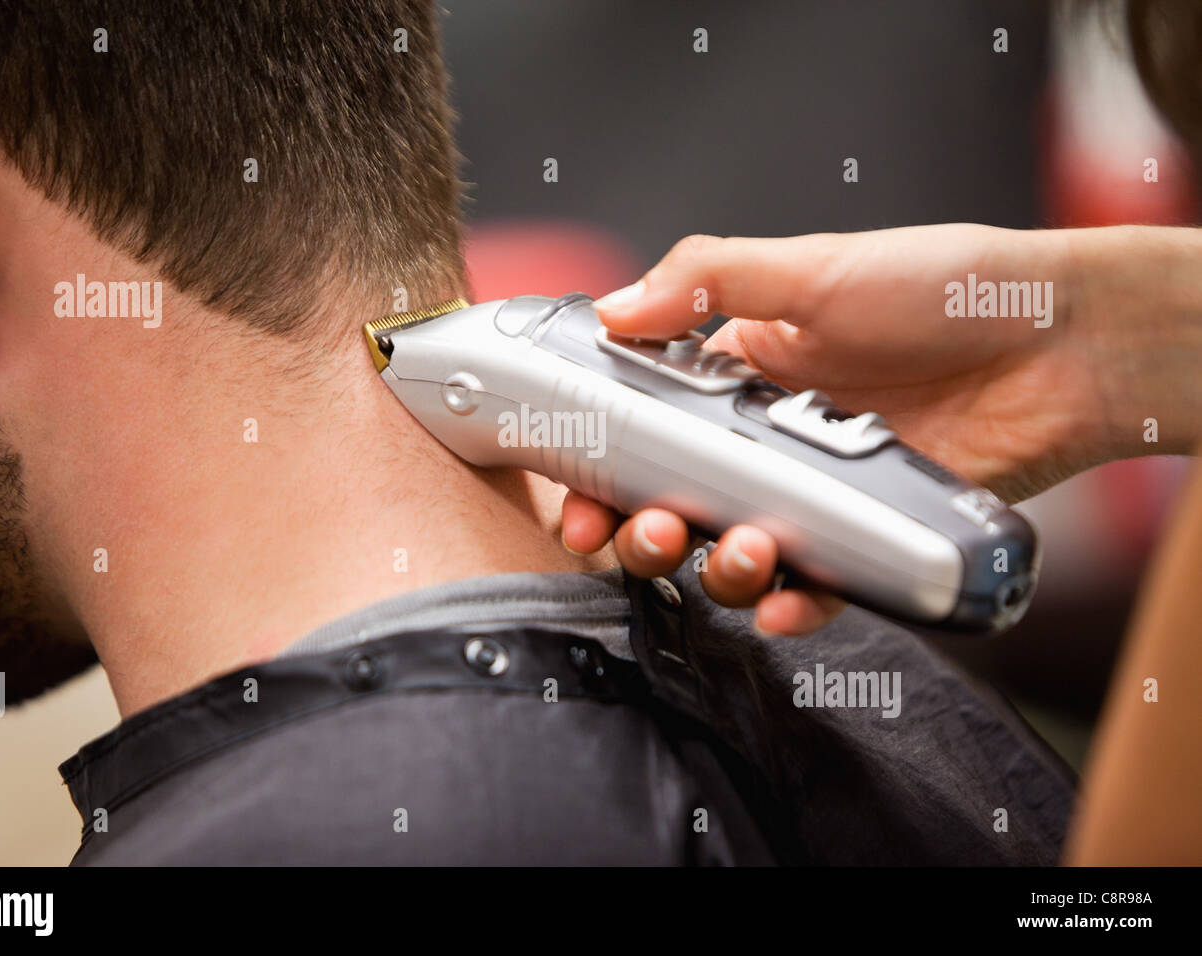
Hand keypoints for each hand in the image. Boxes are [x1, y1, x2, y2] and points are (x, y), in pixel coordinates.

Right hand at [563, 224, 1119, 633]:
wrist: (1061, 342)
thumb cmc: (939, 287)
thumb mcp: (811, 266)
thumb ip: (705, 281)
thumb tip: (610, 312)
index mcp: (735, 375)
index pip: (641, 431)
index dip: (599, 471)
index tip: (574, 501)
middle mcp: (765, 441)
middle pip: (677, 504)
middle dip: (644, 531)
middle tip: (643, 533)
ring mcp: (816, 493)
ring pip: (738, 554)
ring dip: (719, 568)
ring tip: (741, 550)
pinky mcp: (871, 535)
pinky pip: (818, 586)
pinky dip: (794, 604)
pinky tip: (785, 602)